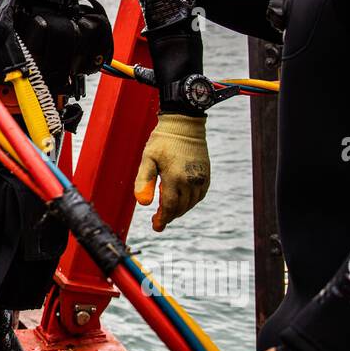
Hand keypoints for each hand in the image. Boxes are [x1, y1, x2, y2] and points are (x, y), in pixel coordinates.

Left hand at [134, 112, 209, 230]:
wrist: (184, 124)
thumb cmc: (162, 140)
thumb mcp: (148, 158)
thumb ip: (144, 180)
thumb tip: (142, 203)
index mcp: (175, 178)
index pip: (169, 207)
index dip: (162, 219)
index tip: (156, 227)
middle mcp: (190, 180)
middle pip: (180, 208)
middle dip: (169, 216)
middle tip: (158, 220)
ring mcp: (200, 178)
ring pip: (191, 203)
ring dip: (179, 210)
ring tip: (168, 210)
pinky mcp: (206, 174)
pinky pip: (200, 195)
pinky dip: (191, 201)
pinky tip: (182, 200)